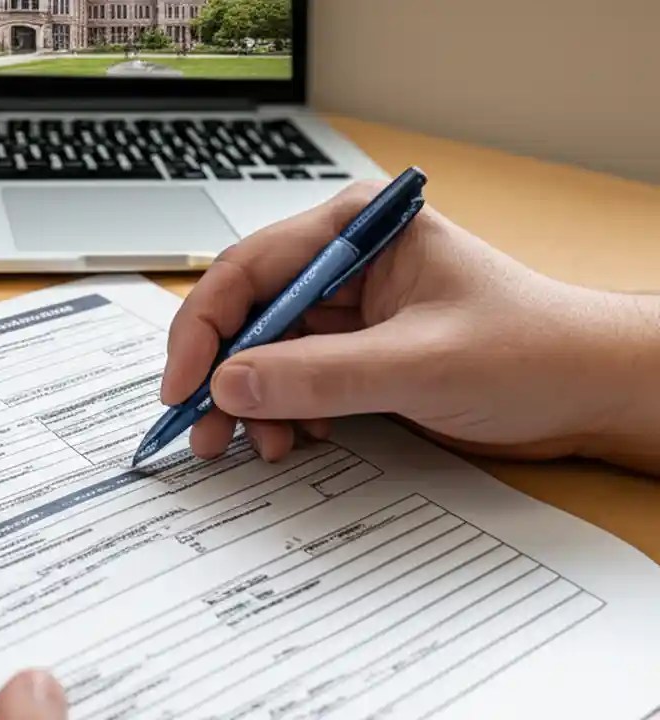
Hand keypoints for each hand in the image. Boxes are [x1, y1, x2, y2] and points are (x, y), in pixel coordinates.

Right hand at [163, 181, 659, 471]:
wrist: (589, 393)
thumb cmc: (531, 351)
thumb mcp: (419, 364)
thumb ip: (318, 374)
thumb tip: (227, 385)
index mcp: (357, 229)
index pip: (249, 270)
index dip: (205, 329)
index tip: (183, 385)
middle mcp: (344, 262)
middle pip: (248, 313)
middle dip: (223, 375)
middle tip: (204, 431)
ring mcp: (349, 310)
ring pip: (264, 353)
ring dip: (250, 402)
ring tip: (256, 445)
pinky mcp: (357, 353)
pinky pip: (293, 380)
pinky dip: (283, 412)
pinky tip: (297, 437)